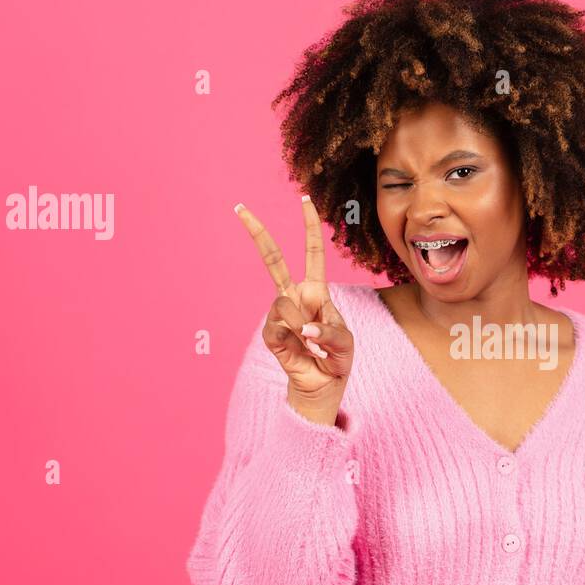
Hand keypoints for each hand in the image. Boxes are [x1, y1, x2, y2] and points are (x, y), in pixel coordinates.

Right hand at [236, 197, 354, 423]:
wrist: (323, 385)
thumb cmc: (336, 358)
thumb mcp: (345, 344)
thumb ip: (330, 333)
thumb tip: (304, 330)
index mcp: (316, 291)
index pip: (312, 252)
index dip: (309, 226)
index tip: (304, 199)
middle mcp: (295, 297)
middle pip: (273, 259)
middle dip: (257, 234)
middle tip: (240, 208)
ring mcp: (280, 314)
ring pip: (283, 302)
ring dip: (304, 325)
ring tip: (315, 345)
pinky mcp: (270, 333)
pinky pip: (278, 325)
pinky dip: (297, 340)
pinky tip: (304, 352)